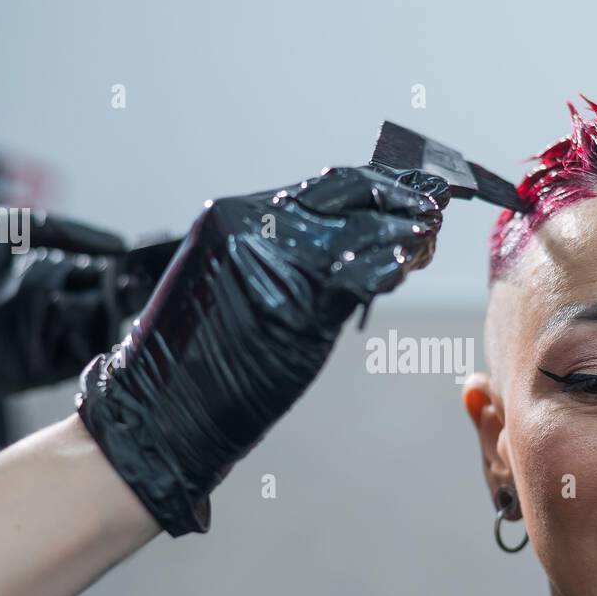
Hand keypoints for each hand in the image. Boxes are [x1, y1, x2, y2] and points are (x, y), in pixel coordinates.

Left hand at [0, 210, 178, 396]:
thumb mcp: (14, 226)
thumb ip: (71, 231)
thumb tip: (122, 244)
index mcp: (46, 274)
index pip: (99, 274)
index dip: (122, 269)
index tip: (144, 263)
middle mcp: (50, 309)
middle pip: (106, 303)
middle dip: (120, 293)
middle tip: (132, 287)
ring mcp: (47, 341)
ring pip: (98, 330)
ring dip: (100, 315)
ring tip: (90, 302)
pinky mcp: (40, 372)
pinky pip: (80, 360)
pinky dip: (88, 344)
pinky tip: (81, 326)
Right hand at [75, 163, 449, 535]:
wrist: (161, 412)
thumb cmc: (199, 359)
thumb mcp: (240, 285)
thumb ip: (289, 258)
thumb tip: (350, 245)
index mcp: (234, 214)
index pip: (324, 186)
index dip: (377, 184)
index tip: (413, 189)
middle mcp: (253, 227)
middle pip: (347, 194)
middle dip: (398, 197)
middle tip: (435, 204)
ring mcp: (276, 263)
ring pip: (359, 230)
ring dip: (405, 229)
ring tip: (431, 232)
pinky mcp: (296, 305)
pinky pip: (357, 276)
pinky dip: (390, 265)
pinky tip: (411, 263)